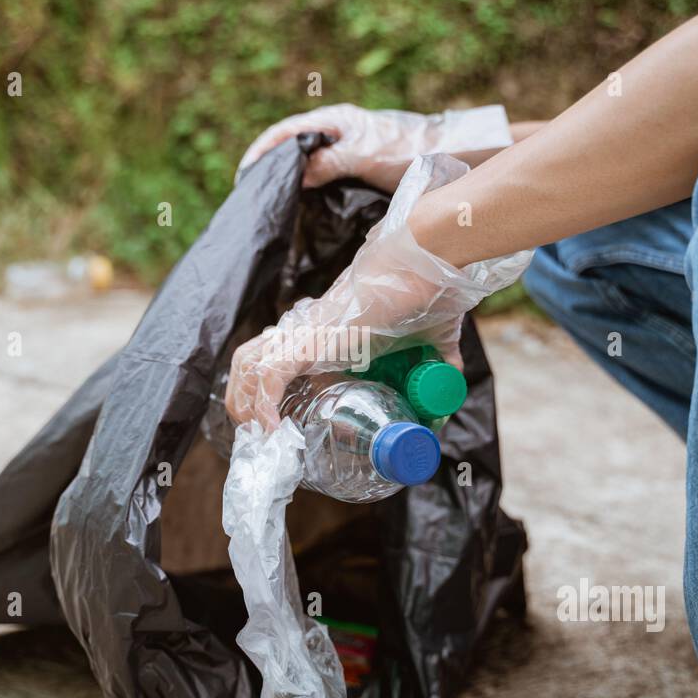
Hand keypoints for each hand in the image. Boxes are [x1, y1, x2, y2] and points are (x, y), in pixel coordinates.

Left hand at [225, 153, 532, 429]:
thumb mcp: (430, 337)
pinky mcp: (311, 338)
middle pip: (251, 360)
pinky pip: (270, 373)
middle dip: (244, 398)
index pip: (279, 355)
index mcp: (326, 331)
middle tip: (259, 434)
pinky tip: (271, 428)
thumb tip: (454, 378)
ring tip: (257, 434)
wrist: (426, 262)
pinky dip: (264, 403)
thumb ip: (437, 358)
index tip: (279, 425)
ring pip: (249, 365)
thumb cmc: (426, 292)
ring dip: (244, 402)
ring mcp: (306, 333)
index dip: (268, 389)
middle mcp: (308, 329)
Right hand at [235, 103, 512, 190]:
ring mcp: (345, 149)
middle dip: (269, 169)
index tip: (244, 175)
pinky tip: (302, 210)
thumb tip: (294, 174)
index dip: (261, 152)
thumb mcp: (365, 156)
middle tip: (249, 196)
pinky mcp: (356, 167)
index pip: (284, 133)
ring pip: (306, 165)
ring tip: (269, 207)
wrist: (447, 151)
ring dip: (287, 182)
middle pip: (290, 148)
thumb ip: (329, 161)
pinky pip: (323, 177)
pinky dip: (308, 191)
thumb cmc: (407, 149)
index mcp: (333, 121)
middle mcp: (335, 133)